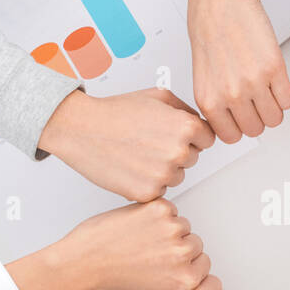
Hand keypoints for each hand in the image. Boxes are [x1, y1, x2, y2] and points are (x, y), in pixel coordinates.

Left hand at [6, 199, 209, 289]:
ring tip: (142, 236)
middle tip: (152, 246)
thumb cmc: (110, 277)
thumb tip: (179, 276)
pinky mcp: (159, 210)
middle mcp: (182, 255)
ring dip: (165, 226)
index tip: (172, 257)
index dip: (185, 260)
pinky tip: (138, 224)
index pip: (202, 262)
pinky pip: (168, 207)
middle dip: (175, 243)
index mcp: (185, 279)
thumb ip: (171, 287)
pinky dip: (154, 211)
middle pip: (194, 241)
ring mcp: (172, 230)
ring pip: (181, 222)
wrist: (85, 260)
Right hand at [37, 88, 214, 200]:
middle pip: (192, 159)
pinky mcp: (148, 193)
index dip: (190, 136)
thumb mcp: (158, 96)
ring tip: (138, 153)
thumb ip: (186, 110)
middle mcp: (178, 152)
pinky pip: (159, 191)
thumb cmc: (115, 112)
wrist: (82, 128)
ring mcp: (164, 175)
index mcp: (186, 127)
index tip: (174, 134)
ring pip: (177, 176)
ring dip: (163, 169)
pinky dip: (147, 183)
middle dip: (176, 152)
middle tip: (149, 142)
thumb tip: (200, 123)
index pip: (207, 139)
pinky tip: (132, 166)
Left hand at [187, 0, 289, 142]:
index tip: (242, 118)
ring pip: (274, 118)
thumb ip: (217, 101)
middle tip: (257, 103)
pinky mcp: (274, 69)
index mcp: (209, 100)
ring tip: (267, 92)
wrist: (220, 0)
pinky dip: (285, 94)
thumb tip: (232, 119)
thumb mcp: (203, 76)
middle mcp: (231, 95)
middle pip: (255, 129)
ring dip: (273, 108)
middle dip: (257, 118)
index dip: (239, 127)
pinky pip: (288, 99)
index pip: (231, 136)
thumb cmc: (208, 30)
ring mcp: (254, 83)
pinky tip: (276, 81)